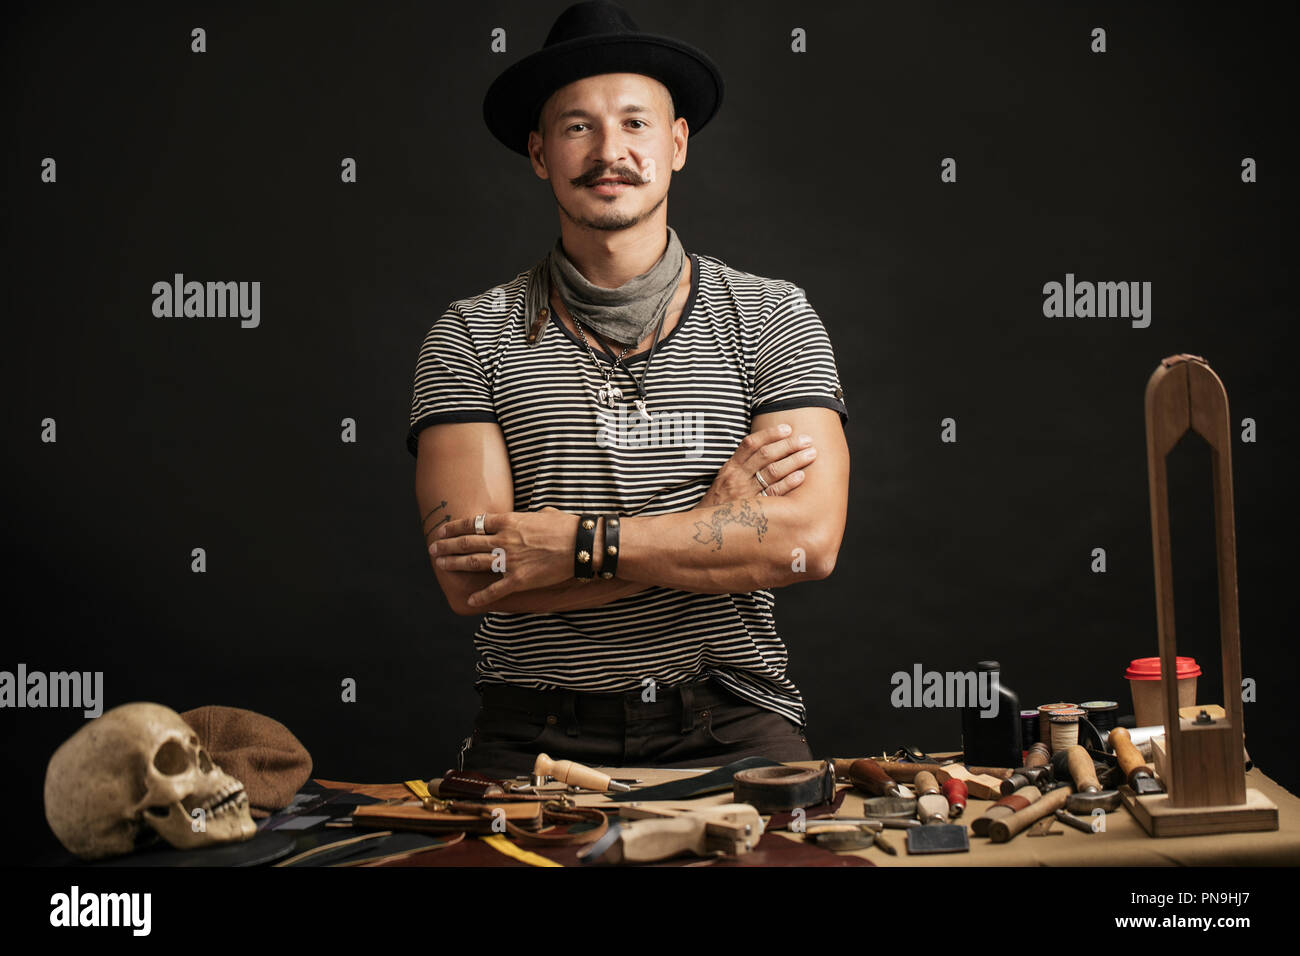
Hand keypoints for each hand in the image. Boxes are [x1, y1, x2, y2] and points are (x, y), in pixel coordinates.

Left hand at [430, 506, 577, 606]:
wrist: (582, 544)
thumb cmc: (567, 527)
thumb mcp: (544, 514)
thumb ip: (531, 516)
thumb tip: (533, 515)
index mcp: (508, 521)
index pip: (474, 523)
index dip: (455, 527)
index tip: (443, 530)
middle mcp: (504, 540)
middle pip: (467, 542)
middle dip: (447, 546)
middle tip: (433, 549)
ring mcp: (510, 560)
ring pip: (474, 562)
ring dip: (454, 564)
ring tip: (441, 565)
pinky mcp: (519, 579)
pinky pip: (495, 590)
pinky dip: (481, 597)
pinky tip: (470, 601)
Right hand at [699, 423, 816, 507]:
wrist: (706, 529)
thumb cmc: (719, 503)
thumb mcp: (724, 479)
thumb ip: (742, 465)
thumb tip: (767, 450)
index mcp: (730, 467)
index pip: (751, 444)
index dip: (770, 434)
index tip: (787, 428)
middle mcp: (737, 477)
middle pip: (766, 455)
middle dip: (788, 445)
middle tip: (807, 439)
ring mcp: (745, 493)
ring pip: (772, 472)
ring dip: (794, 461)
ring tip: (811, 454)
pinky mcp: (753, 509)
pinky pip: (773, 494)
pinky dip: (787, 483)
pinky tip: (801, 476)